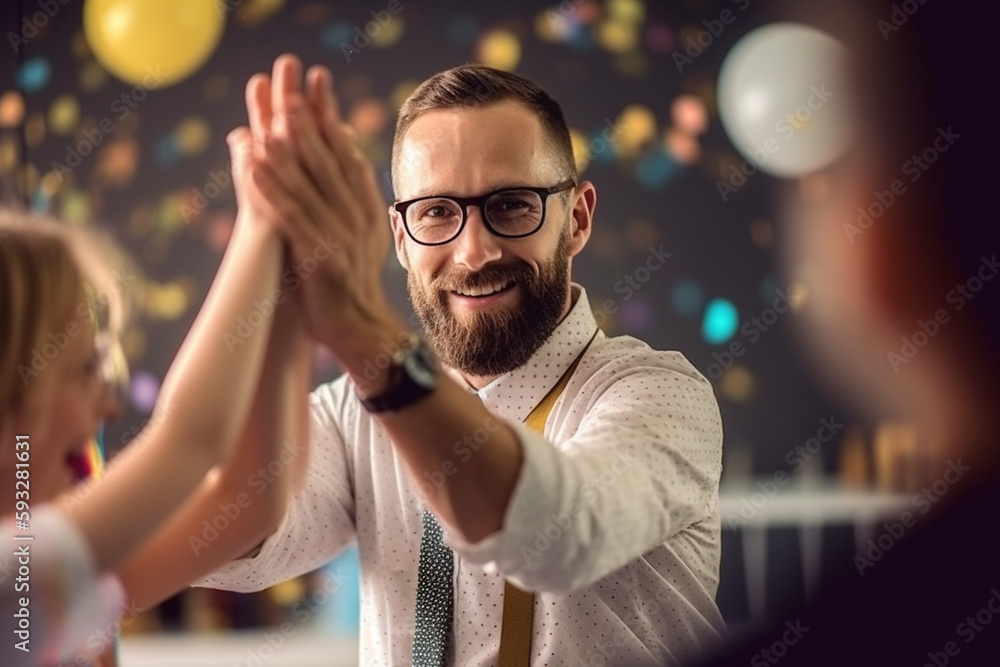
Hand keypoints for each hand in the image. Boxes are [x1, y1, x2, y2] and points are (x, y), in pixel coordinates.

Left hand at [245, 54, 402, 356]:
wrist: (362, 331)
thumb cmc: (353, 285)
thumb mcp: (365, 237)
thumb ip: (359, 200)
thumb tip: (357, 161)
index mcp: (366, 210)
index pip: (347, 154)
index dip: (331, 118)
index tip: (317, 84)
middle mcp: (355, 218)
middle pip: (328, 162)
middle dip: (308, 122)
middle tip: (291, 87)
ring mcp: (338, 237)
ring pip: (308, 185)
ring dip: (286, 148)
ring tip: (267, 117)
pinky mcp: (319, 257)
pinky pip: (291, 216)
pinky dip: (271, 188)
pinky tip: (252, 166)